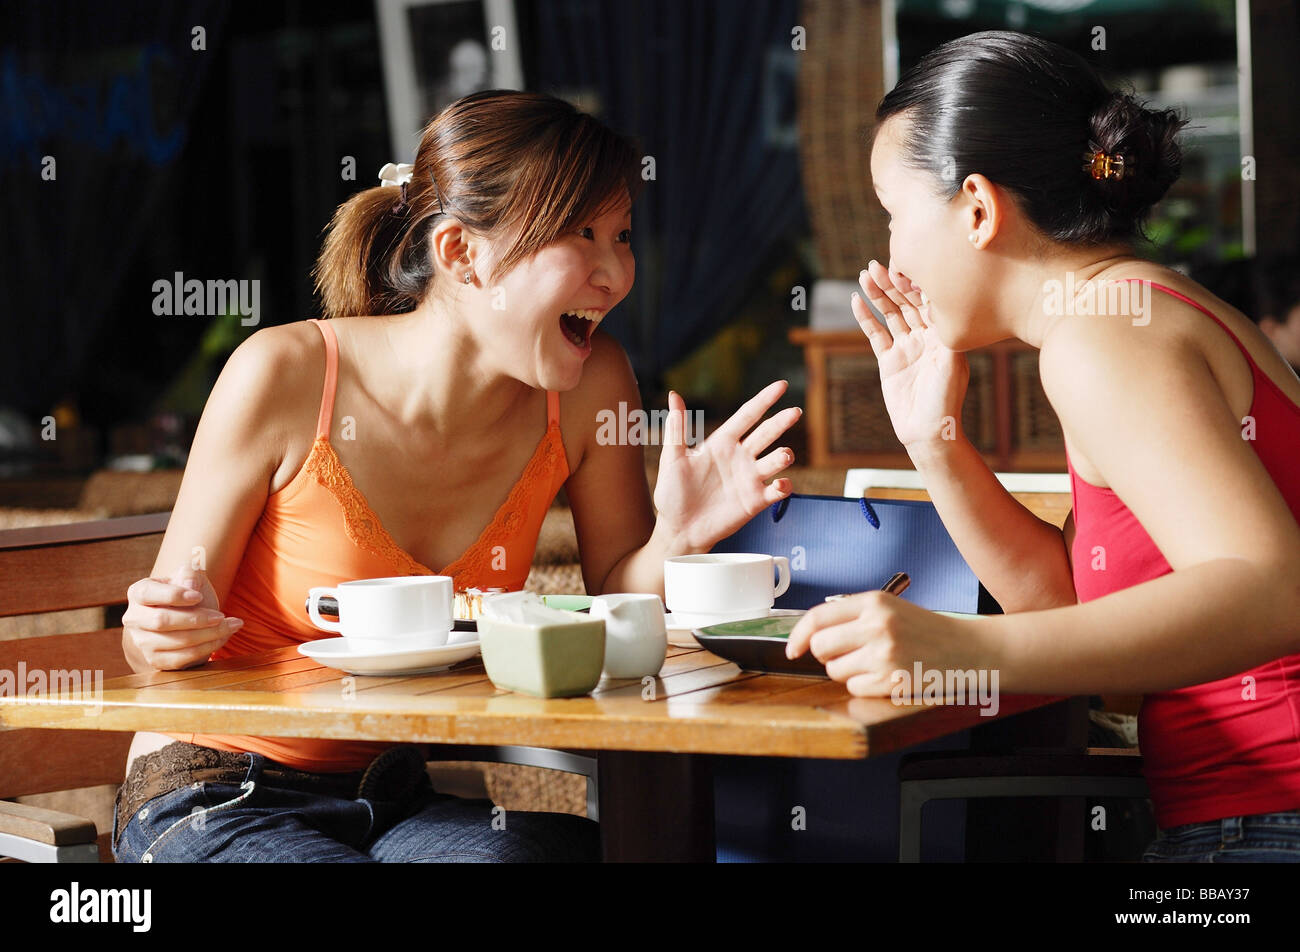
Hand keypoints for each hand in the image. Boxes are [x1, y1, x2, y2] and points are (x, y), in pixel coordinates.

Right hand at [122, 564, 242, 670]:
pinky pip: (182, 658)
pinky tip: (223, 637)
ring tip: (231, 625)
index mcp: (138, 593)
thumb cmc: (189, 593)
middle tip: (221, 616)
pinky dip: (207, 648)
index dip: (173, 595)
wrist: (191, 618)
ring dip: (209, 634)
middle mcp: (134, 619)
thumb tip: (190, 585)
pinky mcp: (156, 660)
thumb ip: (190, 574)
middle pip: (161, 621)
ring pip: (176, 641)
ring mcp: (143, 642)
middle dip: (196, 619)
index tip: (199, 596)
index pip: (147, 593)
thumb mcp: (191, 577)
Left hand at [652, 380, 800, 550]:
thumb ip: (677, 429)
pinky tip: (780, 484)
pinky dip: (784, 486)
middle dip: (782, 422)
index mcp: (722, 443)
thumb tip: (674, 395)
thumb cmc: (672, 494)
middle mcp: (740, 457)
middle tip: (795, 412)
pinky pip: (777, 490)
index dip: (764, 400)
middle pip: (767, 433)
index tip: (782, 385)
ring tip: (783, 455)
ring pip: (776, 460)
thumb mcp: (672, 459)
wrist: (679, 529)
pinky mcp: (755, 501)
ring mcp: (750, 479)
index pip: (748, 415)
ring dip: (784, 455)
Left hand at [785, 592, 986, 697]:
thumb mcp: (889, 607)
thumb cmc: (925, 629)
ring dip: (846, 671)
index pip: (818, 617)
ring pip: (835, 670)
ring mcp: (884, 655)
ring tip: (872, 662)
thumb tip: (812, 633)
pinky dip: (863, 685)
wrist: (966, 649)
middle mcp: (877, 626)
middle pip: (821, 647)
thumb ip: (852, 614)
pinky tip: (884, 675)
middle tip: (845, 653)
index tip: (793, 648)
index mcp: (874, 602)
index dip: (799, 635)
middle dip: (826, 654)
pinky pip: (854, 687)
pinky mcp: (891, 681)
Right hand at [854, 259, 969, 449]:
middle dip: (891, 283)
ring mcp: (906, 347)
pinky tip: (856, 300)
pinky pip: (875, 334)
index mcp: (943, 333)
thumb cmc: (945, 399)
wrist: (927, 430)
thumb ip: (945, 333)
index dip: (914, 283)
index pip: (927, 300)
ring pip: (890, 314)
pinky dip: (866, 317)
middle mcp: (925, 336)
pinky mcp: (889, 360)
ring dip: (878, 295)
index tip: (901, 267)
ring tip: (864, 275)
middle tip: (875, 265)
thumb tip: (941, 302)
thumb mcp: (951, 363)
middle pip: (906, 303)